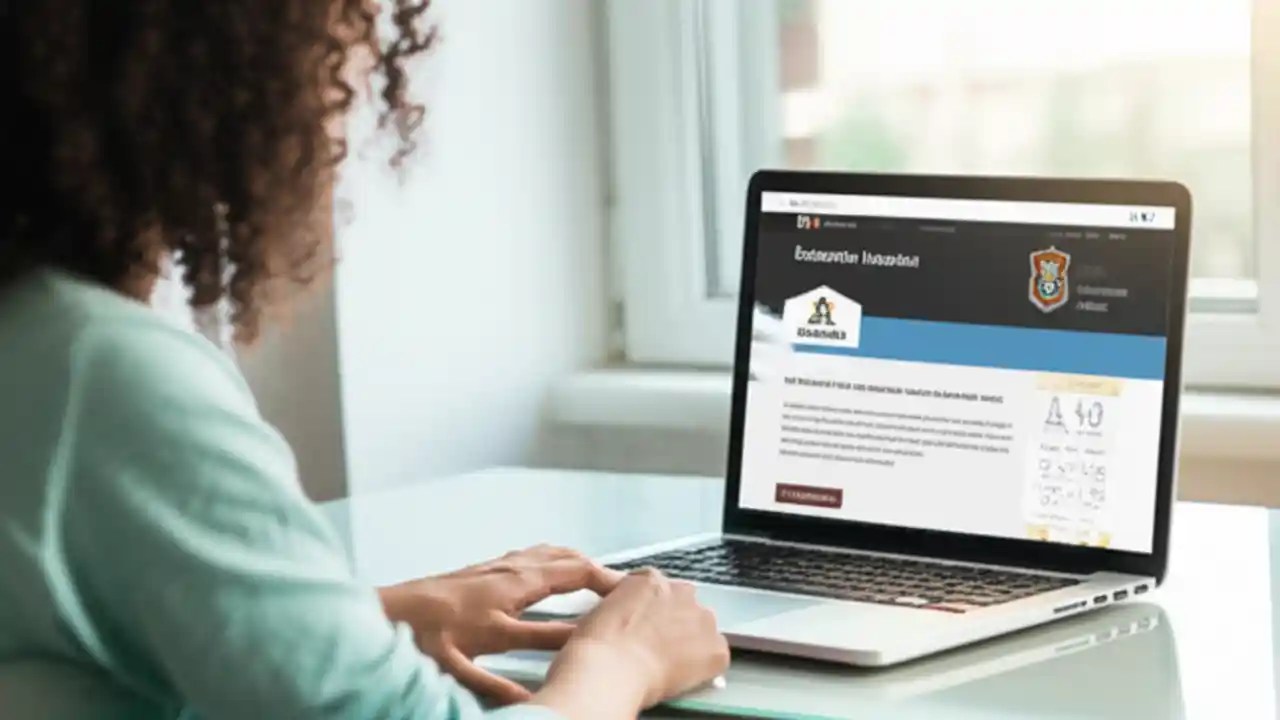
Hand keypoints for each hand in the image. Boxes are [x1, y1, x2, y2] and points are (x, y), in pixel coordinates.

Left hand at [378, 545, 622, 703]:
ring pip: (553, 553)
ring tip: (605, 578)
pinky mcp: (488, 566)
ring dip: (582, 563)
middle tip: (627, 593)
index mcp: (505, 601)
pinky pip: (537, 552)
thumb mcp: (456, 670)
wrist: (381, 610)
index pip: (566, 600)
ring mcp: (498, 567)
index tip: (624, 616)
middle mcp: (506, 577)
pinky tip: (560, 565)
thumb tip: (536, 701)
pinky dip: (560, 556)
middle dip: (602, 575)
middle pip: (568, 565)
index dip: (599, 609)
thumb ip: (498, 688)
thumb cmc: (417, 637)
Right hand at [533, 570, 729, 719]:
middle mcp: (681, 592)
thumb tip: (625, 617)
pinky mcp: (716, 649)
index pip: (660, 592)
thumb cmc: (596, 646)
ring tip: (666, 665)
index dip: (653, 614)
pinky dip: (704, 668)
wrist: (609, 669)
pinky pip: (715, 657)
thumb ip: (622, 605)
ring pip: (703, 630)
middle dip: (675, 625)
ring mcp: (702, 620)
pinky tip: (681, 677)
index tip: (646, 629)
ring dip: (690, 644)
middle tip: (655, 648)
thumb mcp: (601, 609)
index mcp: (650, 579)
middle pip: (685, 607)